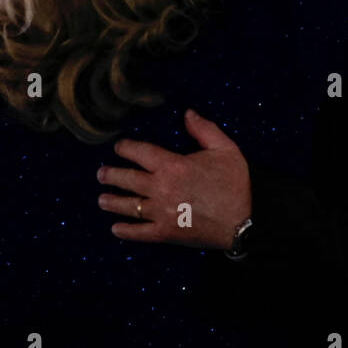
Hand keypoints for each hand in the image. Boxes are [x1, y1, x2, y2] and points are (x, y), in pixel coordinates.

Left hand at [97, 109, 250, 249]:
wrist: (246, 219)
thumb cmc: (236, 183)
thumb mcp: (224, 148)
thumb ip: (204, 129)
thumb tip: (187, 113)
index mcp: (173, 165)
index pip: (140, 153)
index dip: (125, 148)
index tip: (118, 147)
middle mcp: (161, 188)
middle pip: (127, 179)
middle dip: (111, 175)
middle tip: (101, 174)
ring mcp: (162, 212)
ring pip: (129, 206)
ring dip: (112, 202)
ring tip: (101, 200)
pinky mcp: (167, 233)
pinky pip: (140, 233)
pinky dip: (126, 231)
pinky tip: (116, 229)